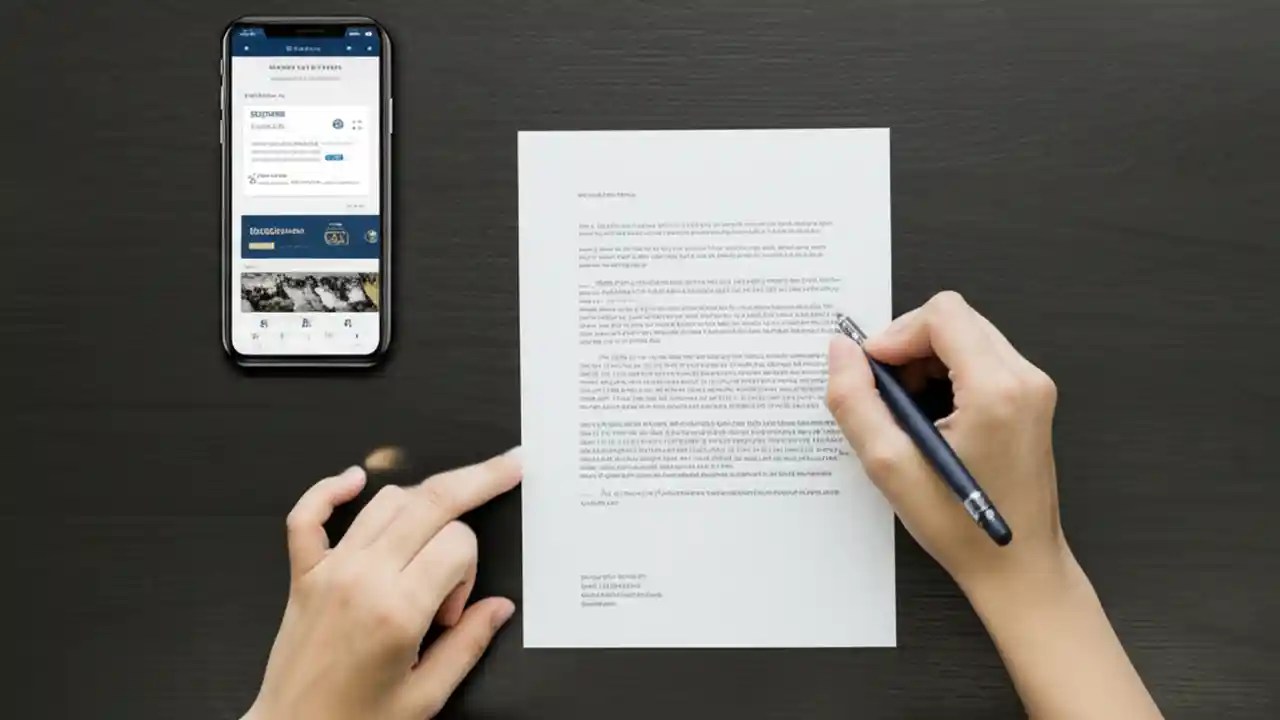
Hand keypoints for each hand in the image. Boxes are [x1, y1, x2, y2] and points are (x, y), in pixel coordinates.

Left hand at [244, 450, 521, 719]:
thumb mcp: (427, 695)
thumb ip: (469, 644)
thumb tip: (500, 608)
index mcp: (398, 611)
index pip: (458, 543)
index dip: (470, 571)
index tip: (455, 610)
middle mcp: (363, 579)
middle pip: (431, 501)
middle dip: (477, 480)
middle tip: (508, 468)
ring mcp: (331, 570)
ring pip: (387, 500)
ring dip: (421, 506)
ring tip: (427, 548)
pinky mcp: (303, 573)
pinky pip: (309, 514)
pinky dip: (330, 489)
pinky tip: (352, 480)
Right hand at [826, 291, 1066, 595]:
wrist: (1017, 568)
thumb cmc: (961, 528)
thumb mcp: (890, 466)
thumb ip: (856, 401)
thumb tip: (841, 352)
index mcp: (996, 390)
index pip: (942, 314)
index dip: (896, 334)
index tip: (872, 370)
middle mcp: (1024, 379)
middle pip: (955, 319)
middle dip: (909, 347)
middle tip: (885, 394)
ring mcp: (1033, 388)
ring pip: (967, 334)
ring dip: (926, 361)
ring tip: (907, 411)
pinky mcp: (1030, 399)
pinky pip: (981, 357)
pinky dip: (946, 373)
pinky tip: (930, 415)